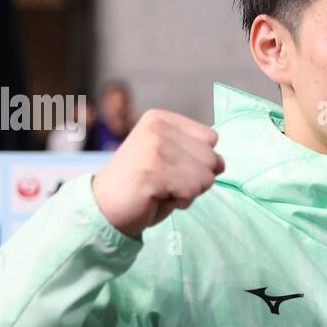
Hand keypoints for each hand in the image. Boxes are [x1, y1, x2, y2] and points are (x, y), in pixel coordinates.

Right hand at [91, 110, 224, 237]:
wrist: (104, 206)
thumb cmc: (143, 185)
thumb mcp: (171, 158)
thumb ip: (196, 153)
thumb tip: (222, 163)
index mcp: (161, 119)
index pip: (211, 138)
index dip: (199, 161)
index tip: (172, 167)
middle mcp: (157, 128)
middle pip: (211, 158)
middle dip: (195, 179)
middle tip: (165, 182)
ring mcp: (154, 149)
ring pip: (205, 177)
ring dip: (188, 192)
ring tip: (161, 190)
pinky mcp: (152, 172)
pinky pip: (191, 191)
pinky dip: (180, 202)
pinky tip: (157, 198)